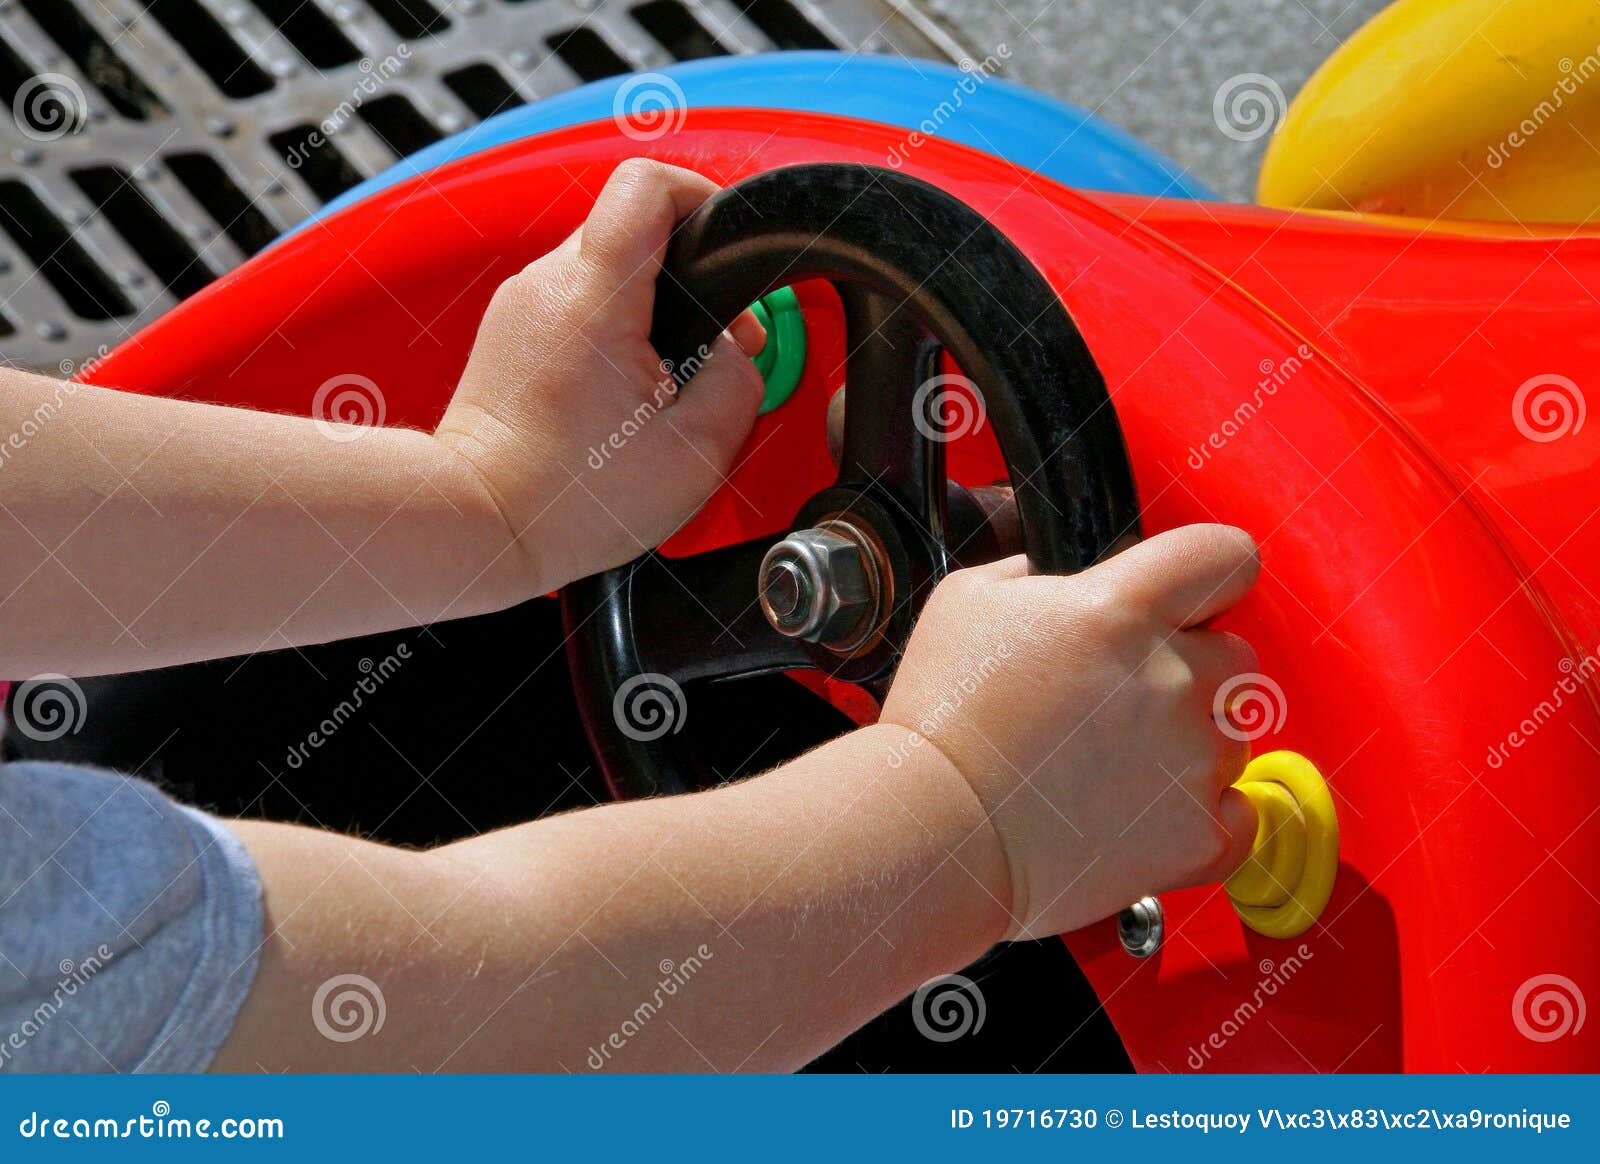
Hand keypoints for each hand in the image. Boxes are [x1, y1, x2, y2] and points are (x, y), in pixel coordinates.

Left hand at [435, 159, 765, 593]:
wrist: (479, 524)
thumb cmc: (566, 499)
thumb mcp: (699, 450)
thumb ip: (739, 379)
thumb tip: (735, 352)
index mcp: (596, 294)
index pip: (650, 185)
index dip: (703, 195)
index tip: (727, 238)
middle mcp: (548, 285)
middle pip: (636, 233)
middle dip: (690, 280)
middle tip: (717, 345)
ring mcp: (522, 306)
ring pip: (608, 274)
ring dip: (652, 313)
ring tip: (669, 380)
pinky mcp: (511, 335)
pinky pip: (579, 309)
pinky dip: (615, 337)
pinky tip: (628, 394)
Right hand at [879, 524, 1261, 938]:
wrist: (935, 831)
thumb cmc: (942, 719)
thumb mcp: (968, 599)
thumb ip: (1038, 574)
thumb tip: (1067, 581)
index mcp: (1122, 608)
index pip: (1224, 557)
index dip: (1209, 574)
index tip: (1191, 597)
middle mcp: (1173, 678)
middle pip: (1234, 654)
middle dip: (1191, 669)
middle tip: (1122, 701)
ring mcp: (1193, 760)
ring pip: (1233, 735)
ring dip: (1191, 744)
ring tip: (1114, 767)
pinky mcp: (1199, 835)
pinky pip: (1241, 812)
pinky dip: (1204, 813)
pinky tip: (1146, 811)